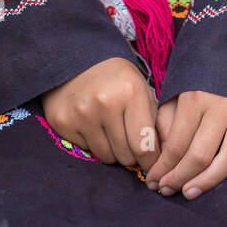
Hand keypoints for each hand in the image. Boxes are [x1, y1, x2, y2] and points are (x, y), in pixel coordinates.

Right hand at [40, 57, 159, 173]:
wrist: (77, 58)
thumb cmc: (117, 78)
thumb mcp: (142, 89)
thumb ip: (154, 121)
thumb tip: (163, 159)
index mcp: (130, 92)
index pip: (145, 145)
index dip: (152, 162)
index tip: (154, 168)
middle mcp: (105, 102)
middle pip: (126, 156)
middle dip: (132, 155)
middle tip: (131, 143)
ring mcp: (81, 113)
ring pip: (107, 157)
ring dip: (113, 151)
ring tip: (112, 131)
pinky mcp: (62, 121)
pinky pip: (87, 150)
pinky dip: (94, 144)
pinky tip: (93, 125)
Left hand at [146, 90, 226, 198]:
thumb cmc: (201, 79)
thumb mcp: (176, 92)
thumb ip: (166, 121)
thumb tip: (163, 155)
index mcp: (195, 99)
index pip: (176, 145)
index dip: (162, 168)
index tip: (153, 182)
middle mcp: (222, 107)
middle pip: (200, 155)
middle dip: (180, 178)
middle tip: (167, 191)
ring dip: (210, 181)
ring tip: (191, 194)